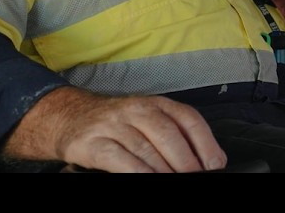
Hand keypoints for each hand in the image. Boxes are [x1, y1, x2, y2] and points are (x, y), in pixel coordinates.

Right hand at [4, 86, 227, 172]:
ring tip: (176, 181)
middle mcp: (135, 110)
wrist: (69, 118)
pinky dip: (138, 173)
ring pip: (146, 150)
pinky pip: (120, 160)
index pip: (187, 118)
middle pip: (168, 135)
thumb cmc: (118, 124)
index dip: (205, 142)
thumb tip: (208, 161)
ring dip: (165, 171)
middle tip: (194, 177)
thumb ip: (174, 135)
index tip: (215, 164)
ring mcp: (113, 126)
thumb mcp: (147, 120)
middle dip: (186, 161)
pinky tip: (148, 179)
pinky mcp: (93, 144)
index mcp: (156, 103)